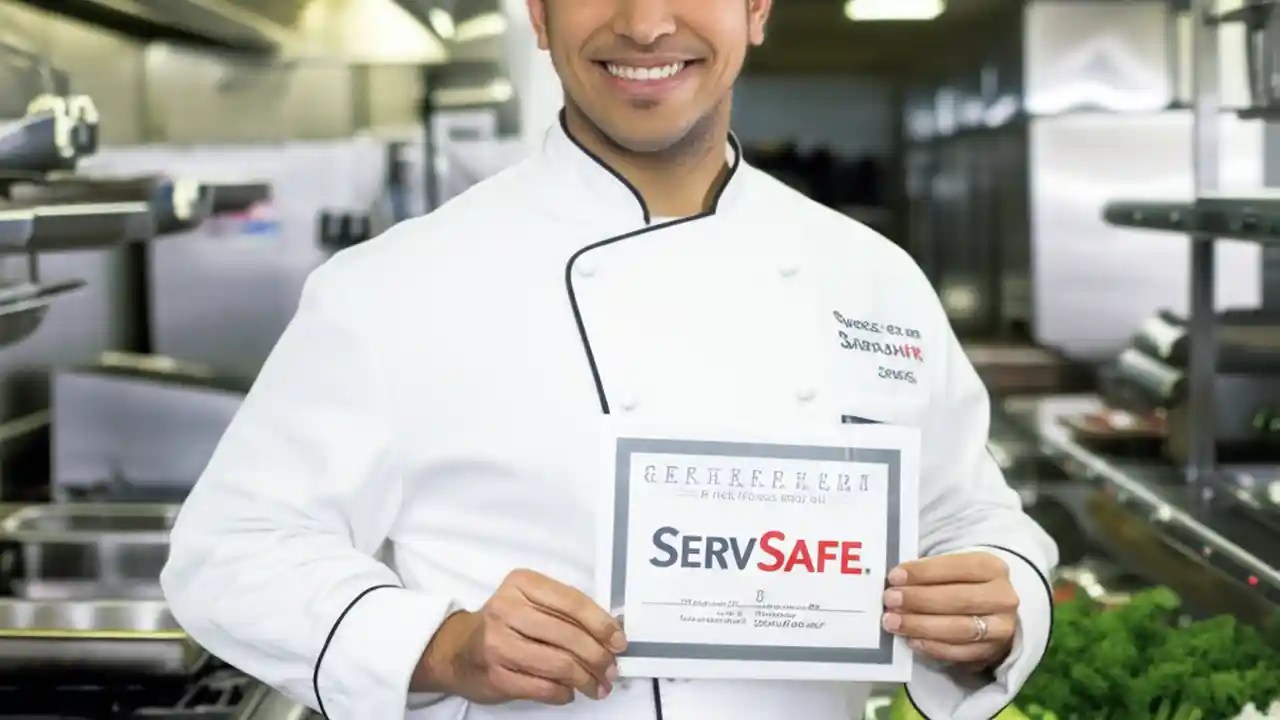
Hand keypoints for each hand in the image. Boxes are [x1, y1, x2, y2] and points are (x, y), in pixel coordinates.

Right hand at [413, 569, 625, 704]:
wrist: (458, 650)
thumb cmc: (505, 624)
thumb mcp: (529, 602)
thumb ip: (565, 612)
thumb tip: (612, 633)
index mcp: (522, 583)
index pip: (572, 602)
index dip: (601, 624)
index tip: (619, 641)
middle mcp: (507, 609)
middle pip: (568, 635)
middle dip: (598, 657)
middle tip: (611, 670)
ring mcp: (498, 643)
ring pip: (559, 663)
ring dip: (586, 679)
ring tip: (598, 686)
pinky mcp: (496, 675)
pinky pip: (543, 687)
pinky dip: (564, 692)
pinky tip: (569, 692)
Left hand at [881, 552, 1017, 670]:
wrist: (992, 612)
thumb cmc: (962, 584)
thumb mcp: (953, 569)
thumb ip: (929, 572)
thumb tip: (895, 581)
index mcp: (992, 567)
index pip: (957, 567)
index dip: (924, 572)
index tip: (895, 576)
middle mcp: (1002, 597)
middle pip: (958, 599)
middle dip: (919, 600)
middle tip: (890, 600)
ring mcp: (1000, 628)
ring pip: (959, 628)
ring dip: (921, 625)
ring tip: (893, 622)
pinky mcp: (992, 652)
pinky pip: (959, 652)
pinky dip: (932, 647)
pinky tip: (910, 640)